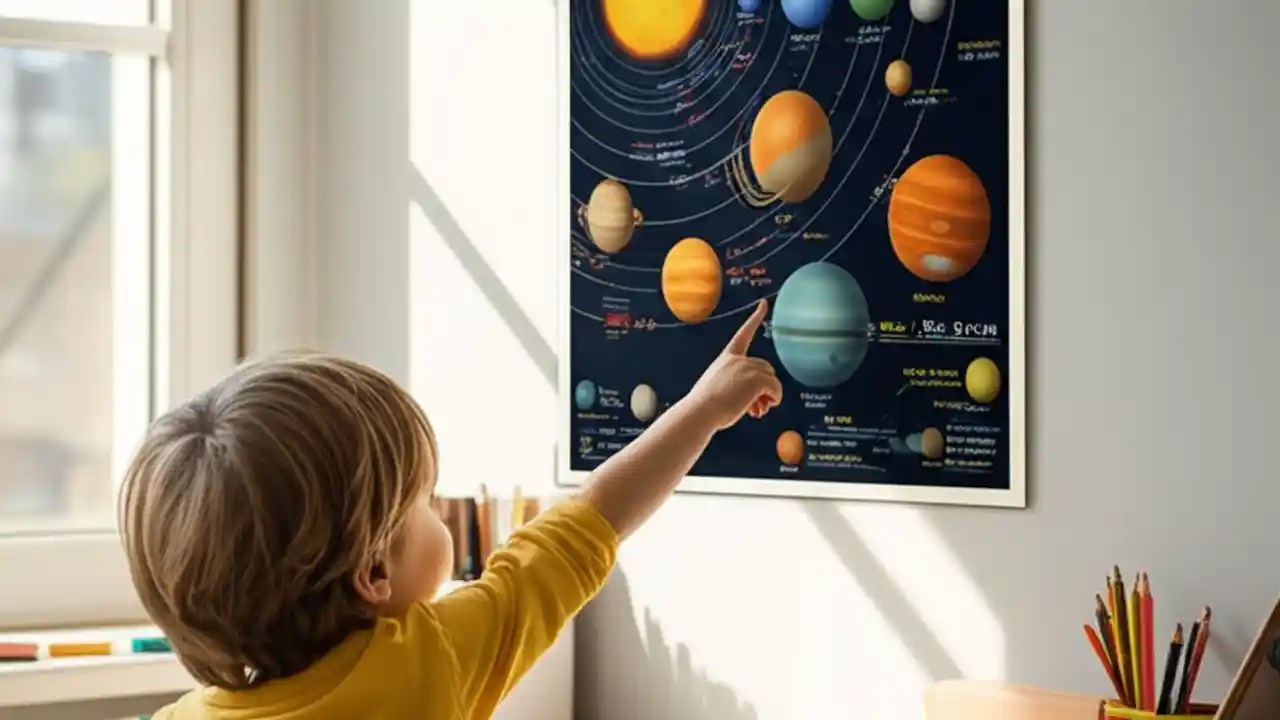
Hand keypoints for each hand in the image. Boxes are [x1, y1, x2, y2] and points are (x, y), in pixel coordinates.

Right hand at [686, 300, 782, 429]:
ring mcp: (748, 367)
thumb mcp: (718, 388)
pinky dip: (773, 400)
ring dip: (768, 396)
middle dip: (764, 385)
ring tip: (755, 410)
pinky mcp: (758, 379)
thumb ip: (737, 386)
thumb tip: (756, 402)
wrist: (701, 412)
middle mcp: (738, 359)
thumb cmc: (705, 406)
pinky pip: (776, 389)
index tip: (763, 304)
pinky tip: (759, 410)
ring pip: (772, 379)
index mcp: (726, 358)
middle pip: (765, 367)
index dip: (755, 318)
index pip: (743, 334)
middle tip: (754, 406)